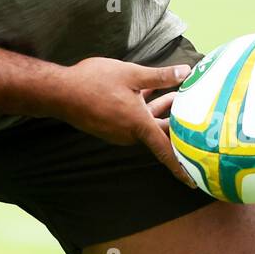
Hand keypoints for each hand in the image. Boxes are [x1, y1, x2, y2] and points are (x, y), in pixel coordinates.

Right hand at [55, 57, 196, 187]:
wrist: (61, 92)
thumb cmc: (95, 81)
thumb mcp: (132, 74)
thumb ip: (161, 77)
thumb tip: (186, 72)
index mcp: (138, 125)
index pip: (165, 150)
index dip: (180, 166)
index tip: (193, 182)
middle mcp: (129, 134)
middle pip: (159, 132)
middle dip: (176, 122)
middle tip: (194, 110)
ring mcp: (117, 132)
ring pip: (146, 124)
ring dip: (160, 111)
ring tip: (176, 95)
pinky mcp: (109, 127)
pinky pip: (133, 121)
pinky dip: (143, 110)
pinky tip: (148, 92)